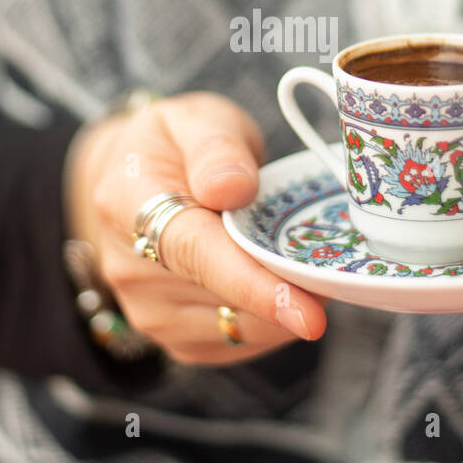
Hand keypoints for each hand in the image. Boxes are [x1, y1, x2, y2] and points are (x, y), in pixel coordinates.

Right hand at [66, 92, 326, 365]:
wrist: (132, 182)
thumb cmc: (173, 145)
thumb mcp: (195, 119)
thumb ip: (215, 148)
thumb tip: (233, 188)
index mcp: (128, 204)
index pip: (197, 254)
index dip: (255, 285)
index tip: (307, 310)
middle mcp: (130, 269)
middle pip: (225, 297)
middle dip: (290, 287)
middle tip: (334, 260)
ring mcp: (149, 312)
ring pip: (240, 328)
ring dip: (285, 305)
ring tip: (300, 258)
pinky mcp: (176, 339)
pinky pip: (240, 342)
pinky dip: (273, 321)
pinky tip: (281, 284)